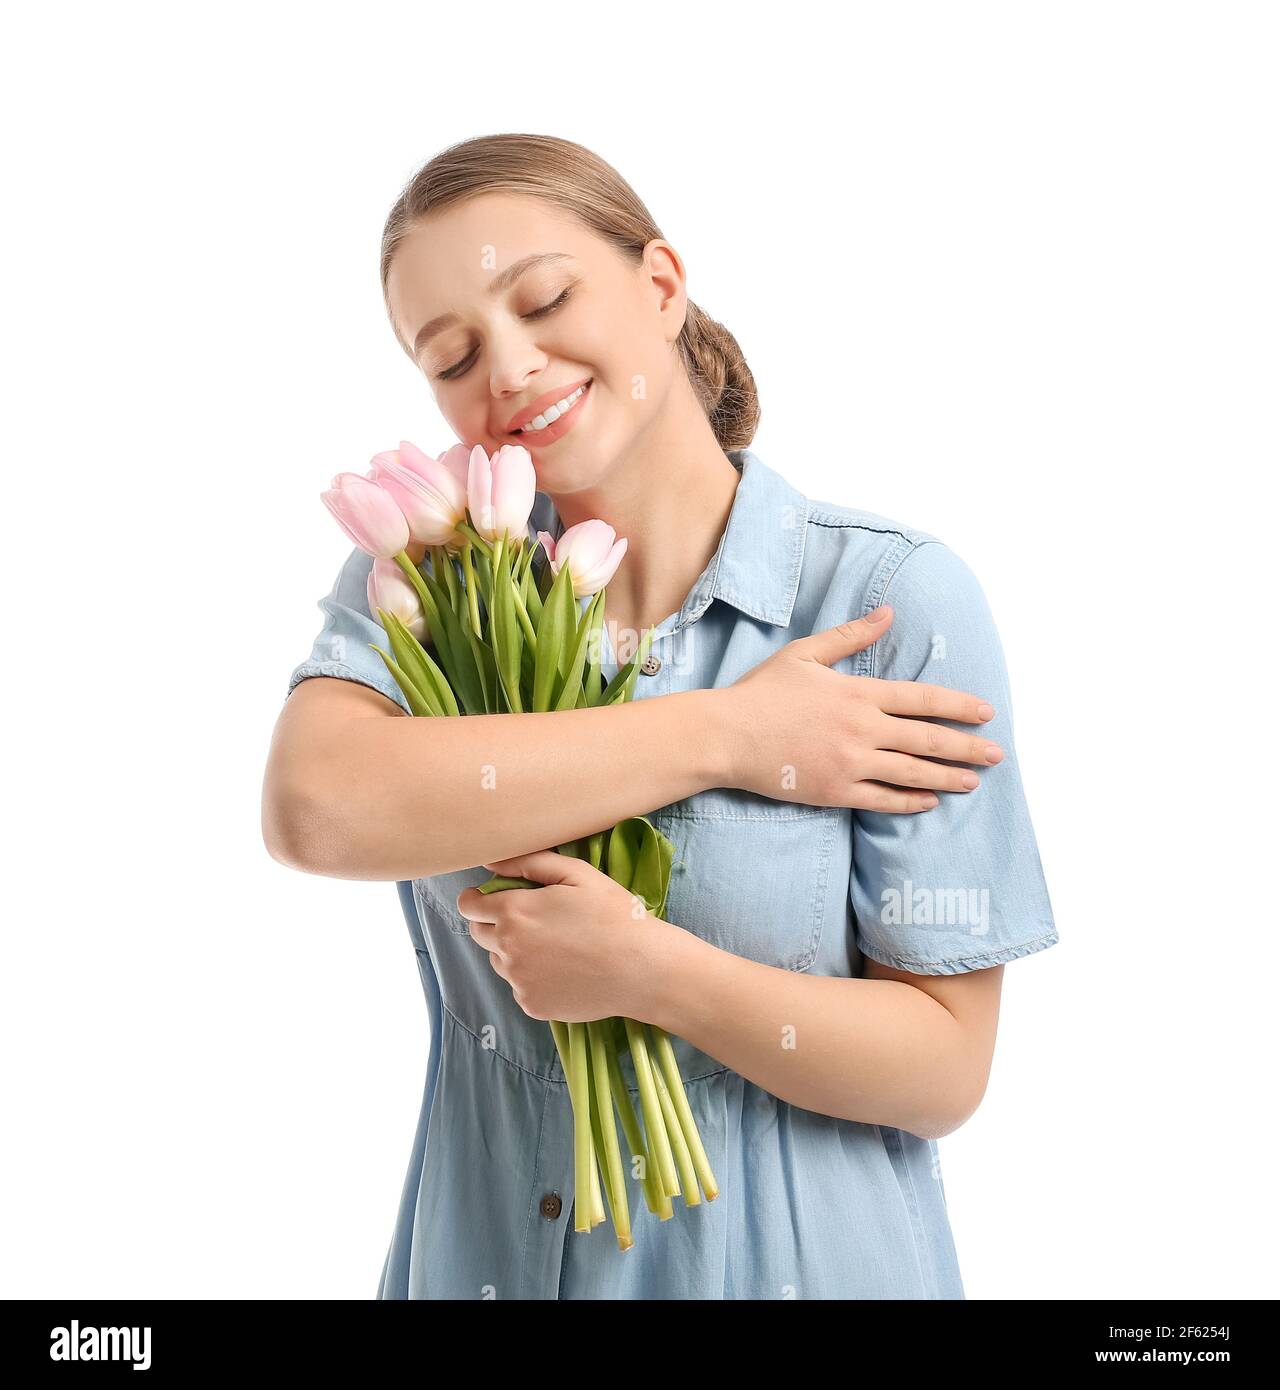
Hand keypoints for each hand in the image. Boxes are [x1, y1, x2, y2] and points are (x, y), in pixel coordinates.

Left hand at [455, 849, 664, 1022]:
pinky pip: (519, 986)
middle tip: (531, 920)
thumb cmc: (613, 914)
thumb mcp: (576, 874)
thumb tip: (490, 861)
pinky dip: (532, 977)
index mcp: (514, 912)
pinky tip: (563, 969)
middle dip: (494, 922)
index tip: (492, 897)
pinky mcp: (531, 1005)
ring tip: (553, 945)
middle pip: (478, 932)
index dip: (478, 898)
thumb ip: (528, 863)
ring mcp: (518, 980)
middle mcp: (507, 948)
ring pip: (499, 960)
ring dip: (513, 951)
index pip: (468, 905)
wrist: (641, 969)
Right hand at [720, 606, 1004, 812]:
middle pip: (928, 740)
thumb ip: (850, 636)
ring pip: (912, 773)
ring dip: (948, 778)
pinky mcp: (835, 791)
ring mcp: (850, 763)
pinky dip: (910, 802)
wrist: (727, 736)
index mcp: (858, 693)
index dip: (959, 706)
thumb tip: (887, 613)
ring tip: (974, 782)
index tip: (986, 713)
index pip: (922, 700)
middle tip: (997, 754)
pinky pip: (883, 800)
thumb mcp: (805, 653)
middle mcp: (862, 729)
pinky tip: (930, 802)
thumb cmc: (762, 692)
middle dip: (967, 748)